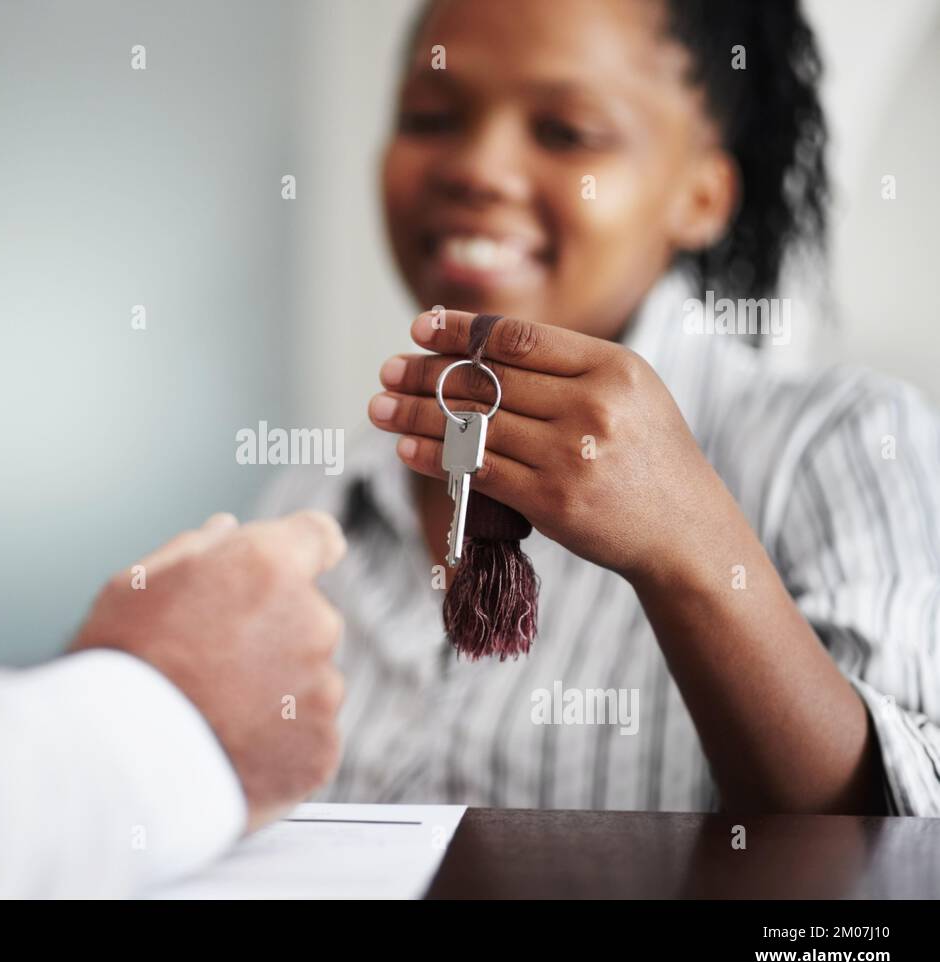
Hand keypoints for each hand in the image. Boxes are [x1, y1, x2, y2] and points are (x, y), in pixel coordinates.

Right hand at [71, 510, 347, 831]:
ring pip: (310, 681)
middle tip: (213, 665)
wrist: (119, 765)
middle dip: (273, 633)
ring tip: (214, 715)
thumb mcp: (138, 583)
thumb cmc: (120, 665)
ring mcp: (322, 690)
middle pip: (308, 617)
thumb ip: (198, 548)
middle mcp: (312, 620)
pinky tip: (231, 750)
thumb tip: (228, 531)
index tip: (285, 573)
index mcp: (271, 566)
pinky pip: (307, 738)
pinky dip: (279, 744)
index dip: (302, 551)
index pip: (319, 536)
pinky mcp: (321, 749)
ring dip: (277, 692)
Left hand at [369, 310, 740, 584]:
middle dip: (425, 373)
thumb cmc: (648, 455)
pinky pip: (478, 469)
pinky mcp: (551, 501)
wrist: (684, 531)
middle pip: (487, 380)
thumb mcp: (630, 390)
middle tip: (388, 369)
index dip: (460, 331)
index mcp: (612, 367)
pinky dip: (435, 457)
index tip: (419, 328)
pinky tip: (406, 447)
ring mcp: (571, 455)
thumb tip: (479, 347)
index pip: (517, 339)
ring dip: (415, 414)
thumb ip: (567, 366)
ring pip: (474, 425)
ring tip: (379, 407)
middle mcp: (592, 405)